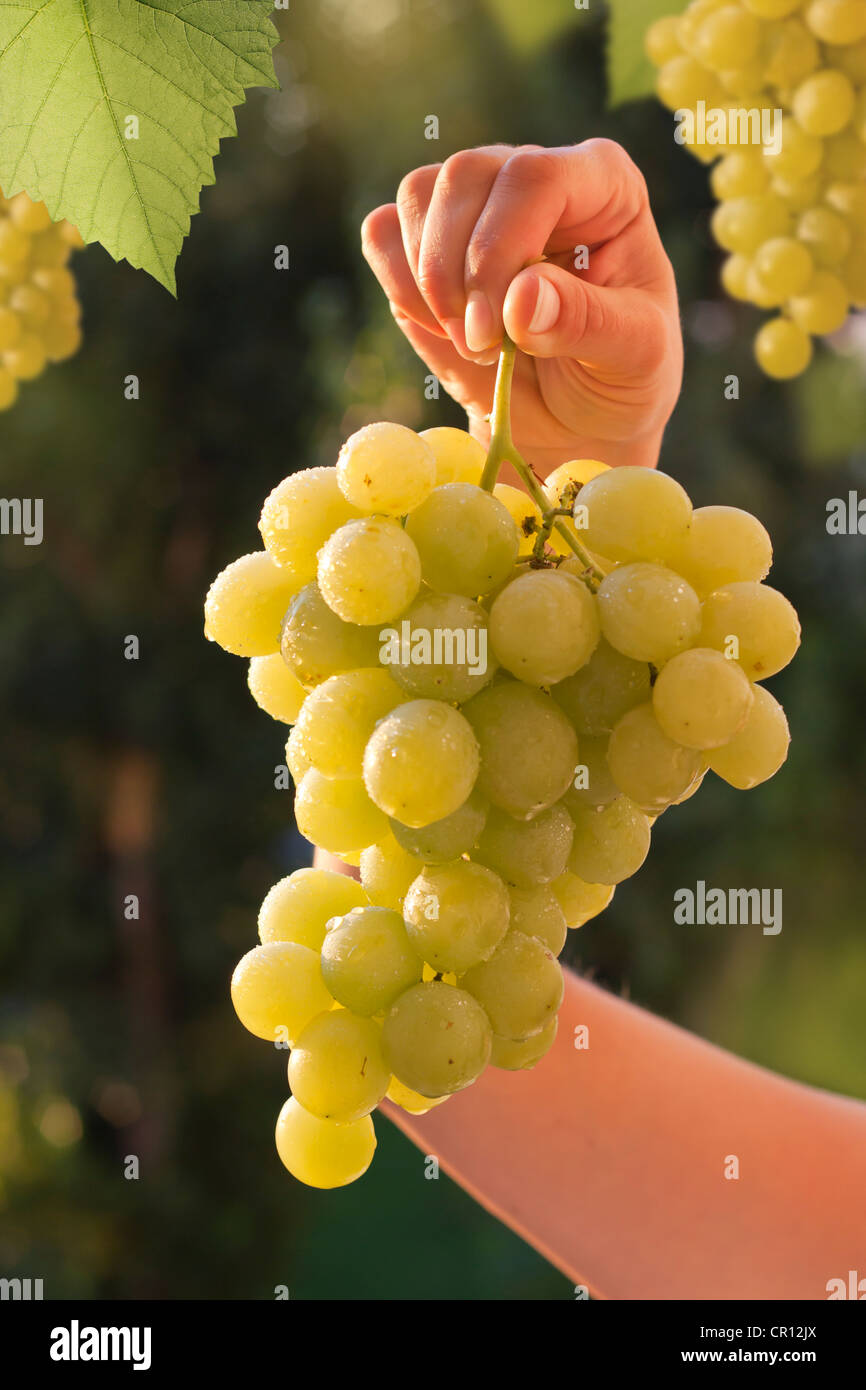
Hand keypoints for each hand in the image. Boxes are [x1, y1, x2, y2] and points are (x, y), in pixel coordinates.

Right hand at [361, 141, 683, 474]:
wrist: (579, 416)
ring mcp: (478, 204)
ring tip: (470, 343)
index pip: (534, 176)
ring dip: (428, 282)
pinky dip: (400, 288)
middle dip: (456, 273)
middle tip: (480, 347)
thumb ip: (586, 321)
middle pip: (464, 176)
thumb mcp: (633, 356)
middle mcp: (534, 176)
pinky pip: (383, 233)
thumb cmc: (620, 375)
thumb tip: (521, 297)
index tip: (496, 332)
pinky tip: (441, 330)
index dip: (499, 251)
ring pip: (417, 194)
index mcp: (602, 183)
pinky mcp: (428, 243)